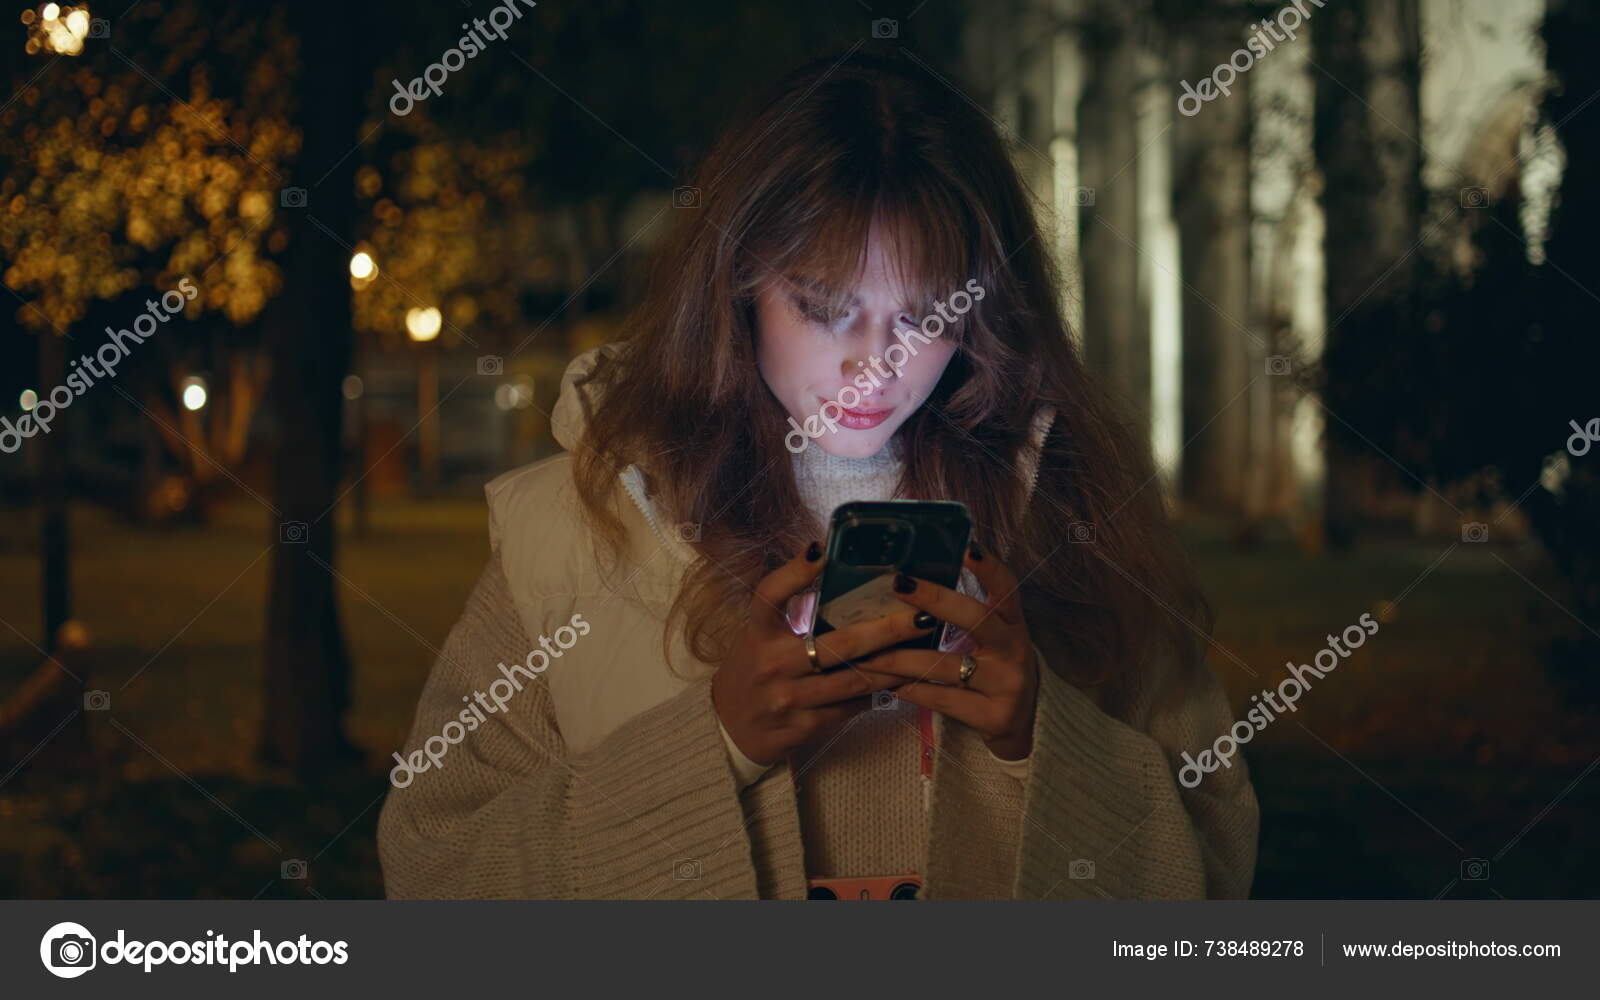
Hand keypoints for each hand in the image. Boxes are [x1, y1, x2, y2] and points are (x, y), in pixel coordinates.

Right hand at [711, 542, 941, 765]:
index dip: (794, 572)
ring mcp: (789, 698)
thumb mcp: (759, 637)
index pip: (770, 595)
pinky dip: (875, 693)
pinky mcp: (803, 726)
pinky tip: (898, 680)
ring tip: (923, 651)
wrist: (728, 729)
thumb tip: (841, 580)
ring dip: (893, 666)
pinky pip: (849, 707)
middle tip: (922, 616)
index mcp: (758, 634)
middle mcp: (772, 664)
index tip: (821, 550)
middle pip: (838, 645)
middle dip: (886, 630)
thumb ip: (791, 616)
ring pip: (854, 680)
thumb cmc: (751, 672)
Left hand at [855, 545, 1038, 760]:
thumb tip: (912, 581)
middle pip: (975, 618)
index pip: (1007, 589)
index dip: (989, 568)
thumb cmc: (994, 668)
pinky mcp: (992, 715)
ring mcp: (1006, 684)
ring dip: (901, 658)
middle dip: (935, 599)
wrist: (1024, 723)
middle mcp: (1014, 650)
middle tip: (898, 583)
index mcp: (1014, 624)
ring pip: (945, 665)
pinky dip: (910, 690)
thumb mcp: (992, 638)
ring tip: (869, 654)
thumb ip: (966, 614)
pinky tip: (888, 685)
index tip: (967, 547)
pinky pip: (941, 699)